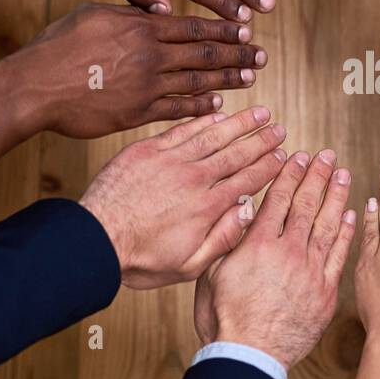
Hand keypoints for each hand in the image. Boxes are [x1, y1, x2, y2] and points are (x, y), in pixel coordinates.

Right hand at [0, 3, 265, 136]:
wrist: (34, 86)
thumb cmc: (58, 46)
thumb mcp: (94, 14)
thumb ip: (130, 9)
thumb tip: (157, 5)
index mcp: (142, 26)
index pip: (195, 25)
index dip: (225, 28)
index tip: (246, 29)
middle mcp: (151, 55)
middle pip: (206, 52)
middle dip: (237, 54)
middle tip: (260, 55)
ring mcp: (147, 86)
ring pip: (199, 81)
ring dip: (228, 79)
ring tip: (249, 77)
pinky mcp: (138, 113)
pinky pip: (179, 109)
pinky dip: (202, 107)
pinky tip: (218, 104)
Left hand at [79, 106, 288, 288]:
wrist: (95, 240)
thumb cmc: (140, 259)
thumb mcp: (189, 265)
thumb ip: (224, 239)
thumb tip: (249, 211)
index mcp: (208, 207)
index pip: (249, 180)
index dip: (270, 166)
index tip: (284, 155)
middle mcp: (194, 179)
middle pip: (237, 153)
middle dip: (262, 140)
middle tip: (280, 129)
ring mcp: (171, 161)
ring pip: (214, 135)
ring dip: (240, 123)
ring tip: (260, 113)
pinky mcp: (148, 150)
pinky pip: (183, 130)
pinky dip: (204, 120)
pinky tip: (218, 114)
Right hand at [193, 150, 355, 368]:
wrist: (250, 357)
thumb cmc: (224, 320)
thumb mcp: (211, 274)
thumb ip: (227, 240)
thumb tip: (241, 210)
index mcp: (258, 244)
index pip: (278, 198)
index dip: (290, 174)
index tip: (299, 157)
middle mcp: (288, 251)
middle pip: (306, 204)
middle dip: (317, 176)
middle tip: (327, 156)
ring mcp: (311, 271)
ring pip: (327, 224)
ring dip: (336, 196)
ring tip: (344, 175)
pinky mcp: (326, 292)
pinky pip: (339, 255)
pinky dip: (346, 232)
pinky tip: (351, 215)